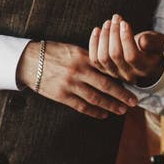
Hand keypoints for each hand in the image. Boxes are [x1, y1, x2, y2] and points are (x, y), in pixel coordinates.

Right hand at [17, 40, 137, 119]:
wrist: (29, 60)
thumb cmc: (52, 52)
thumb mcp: (71, 49)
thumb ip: (88, 57)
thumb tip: (106, 65)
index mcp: (82, 56)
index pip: (106, 68)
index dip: (120, 77)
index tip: (132, 83)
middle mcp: (78, 71)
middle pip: (105, 85)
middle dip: (121, 95)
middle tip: (134, 102)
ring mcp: (70, 84)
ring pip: (95, 98)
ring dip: (111, 105)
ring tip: (122, 110)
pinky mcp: (61, 95)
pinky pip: (82, 106)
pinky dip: (94, 111)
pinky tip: (103, 114)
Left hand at [89, 14, 163, 86]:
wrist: (144, 63)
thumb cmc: (151, 49)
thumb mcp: (159, 43)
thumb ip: (154, 42)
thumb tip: (142, 41)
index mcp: (144, 68)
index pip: (132, 56)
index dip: (126, 38)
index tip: (124, 22)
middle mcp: (128, 74)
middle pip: (115, 55)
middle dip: (114, 33)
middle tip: (116, 18)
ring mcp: (115, 74)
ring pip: (103, 58)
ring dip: (103, 37)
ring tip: (108, 22)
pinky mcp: (104, 70)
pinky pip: (94, 59)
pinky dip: (93, 43)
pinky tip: (97, 30)